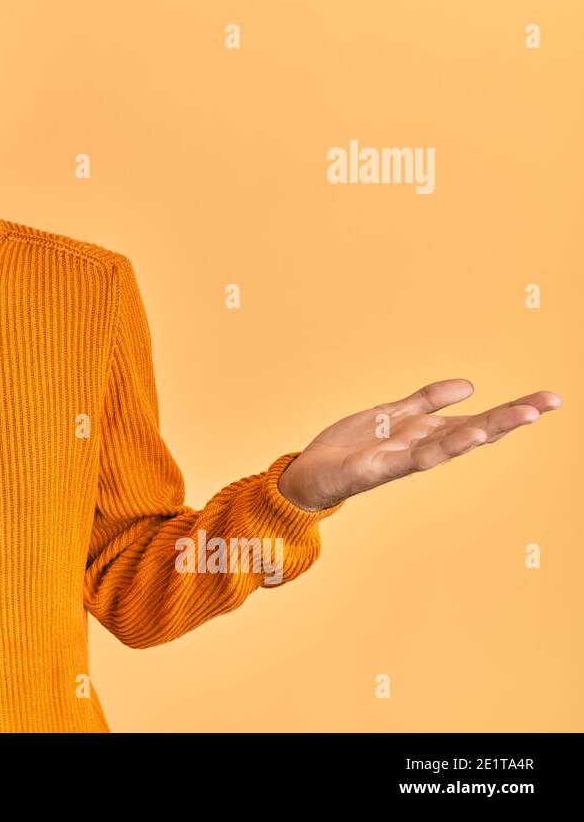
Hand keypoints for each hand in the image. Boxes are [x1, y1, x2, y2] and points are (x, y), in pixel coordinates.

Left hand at [277, 379, 561, 511]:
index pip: (477, 419)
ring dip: (474, 434)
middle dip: (509, 419)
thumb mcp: (392, 415)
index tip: (550, 399)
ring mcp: (401, 460)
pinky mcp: (377, 469)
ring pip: (446, 446)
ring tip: (505, 420)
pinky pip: (409, 458)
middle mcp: (421, 448)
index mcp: (426, 433)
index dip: (512, 409)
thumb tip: (470, 386)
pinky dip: (433, 450)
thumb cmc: (350, 447)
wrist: (309, 474)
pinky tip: (456, 440)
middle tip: (547, 404)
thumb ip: (426, 401)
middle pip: (472, 431)